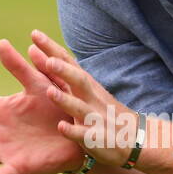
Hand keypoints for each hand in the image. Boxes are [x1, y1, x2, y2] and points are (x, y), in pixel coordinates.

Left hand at [28, 29, 141, 167]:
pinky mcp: (97, 139)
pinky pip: (85, 135)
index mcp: (87, 86)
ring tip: (50, 92)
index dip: (53, 49)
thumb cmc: (105, 112)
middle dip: (64, 71)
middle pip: (79, 81)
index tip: (35, 34)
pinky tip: (61, 127)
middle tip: (49, 60)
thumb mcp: (89, 92)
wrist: (137, 139)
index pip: (69, 63)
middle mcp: (92, 99)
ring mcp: (96, 118)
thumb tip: (46, 56)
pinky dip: (73, 132)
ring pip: (80, 108)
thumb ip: (66, 76)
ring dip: (66, 100)